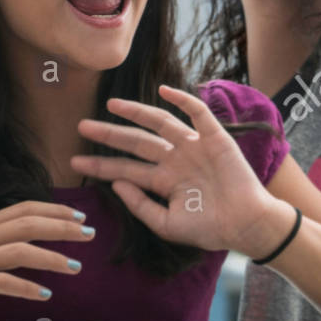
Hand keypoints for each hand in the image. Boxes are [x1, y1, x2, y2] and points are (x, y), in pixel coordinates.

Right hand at [0, 201, 92, 320]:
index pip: (25, 208)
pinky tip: (44, 294)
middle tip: (91, 234)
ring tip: (76, 267)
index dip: (55, 209)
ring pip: (18, 250)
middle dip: (63, 227)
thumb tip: (33, 244)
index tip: (82, 215)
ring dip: (52, 257)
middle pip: (27, 224)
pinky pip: (0, 282)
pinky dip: (26, 287)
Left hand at [71, 84, 278, 253]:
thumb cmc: (209, 229)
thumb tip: (116, 184)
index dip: (101, 166)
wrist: (245, 225)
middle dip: (109, 135)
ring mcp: (194, 147)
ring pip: (160, 123)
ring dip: (136, 113)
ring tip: (111, 105)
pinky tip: (164, 91)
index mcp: (164, 181)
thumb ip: (140, 205)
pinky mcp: (215, 138)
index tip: (74, 164)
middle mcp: (176, 160)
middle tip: (82, 127)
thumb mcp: (166, 224)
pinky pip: (197, 113)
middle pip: (137, 142)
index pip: (126, 169)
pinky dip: (182, 100)